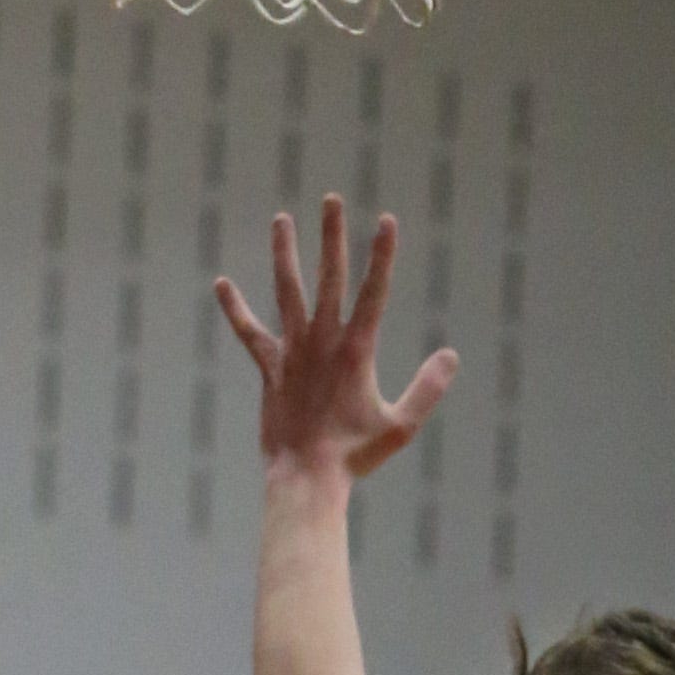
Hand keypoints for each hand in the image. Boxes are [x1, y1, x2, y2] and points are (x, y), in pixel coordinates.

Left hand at [218, 195, 457, 482]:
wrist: (306, 475)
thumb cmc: (356, 455)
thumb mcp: (401, 425)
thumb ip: (427, 389)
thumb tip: (451, 356)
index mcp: (357, 350)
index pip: (374, 291)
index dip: (382, 254)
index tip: (386, 220)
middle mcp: (323, 340)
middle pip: (329, 277)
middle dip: (332, 236)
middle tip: (332, 199)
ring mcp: (293, 351)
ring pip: (287, 291)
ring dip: (284, 253)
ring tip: (281, 220)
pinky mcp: (270, 368)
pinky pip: (250, 333)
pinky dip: (235, 309)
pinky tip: (222, 284)